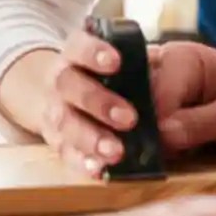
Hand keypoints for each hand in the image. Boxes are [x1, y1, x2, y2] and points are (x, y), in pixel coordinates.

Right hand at [33, 28, 137, 177]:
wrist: (55, 89)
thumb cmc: (99, 72)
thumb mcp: (114, 58)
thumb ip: (136, 65)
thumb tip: (162, 82)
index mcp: (75, 52)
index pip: (79, 46)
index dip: (94, 53)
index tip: (116, 62)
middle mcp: (59, 79)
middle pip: (70, 87)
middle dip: (99, 102)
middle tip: (129, 118)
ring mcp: (54, 110)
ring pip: (66, 123)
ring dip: (92, 139)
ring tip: (117, 152)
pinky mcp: (56, 140)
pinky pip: (65, 152)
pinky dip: (82, 162)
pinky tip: (100, 170)